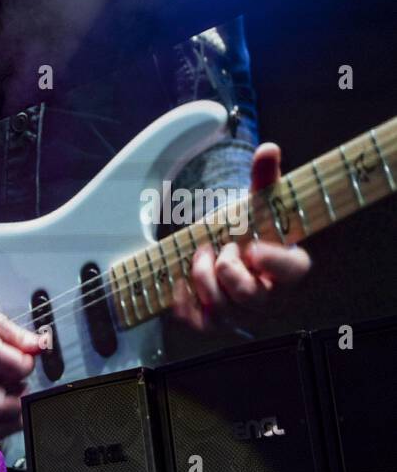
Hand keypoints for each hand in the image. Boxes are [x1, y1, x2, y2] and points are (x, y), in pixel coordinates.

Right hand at [0, 285, 41, 438]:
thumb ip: (22, 337)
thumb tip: (43, 346)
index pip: (19, 369)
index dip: (29, 364)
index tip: (27, 359)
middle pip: (0, 407)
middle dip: (20, 406)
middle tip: (25, 393)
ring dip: (6, 423)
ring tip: (15, 407)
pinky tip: (1, 416)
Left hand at [170, 143, 311, 330]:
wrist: (238, 261)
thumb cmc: (256, 234)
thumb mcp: (261, 206)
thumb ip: (265, 179)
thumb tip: (267, 148)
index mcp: (290, 269)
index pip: (292, 271)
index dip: (271, 259)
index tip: (252, 244)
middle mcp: (268, 298)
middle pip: (248, 295)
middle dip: (227, 267)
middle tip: (219, 247)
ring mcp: (240, 314)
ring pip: (220, 310)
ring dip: (203, 278)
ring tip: (201, 256)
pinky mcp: (214, 323)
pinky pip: (196, 322)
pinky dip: (183, 302)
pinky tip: (179, 281)